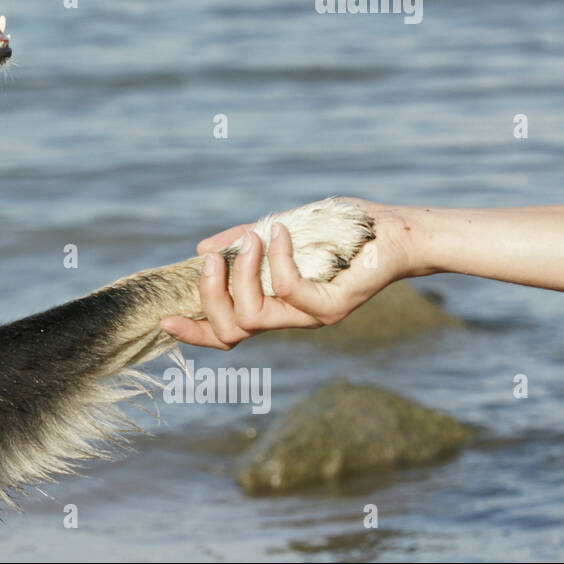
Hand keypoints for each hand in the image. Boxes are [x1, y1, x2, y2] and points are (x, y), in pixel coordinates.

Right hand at [159, 199, 408, 349]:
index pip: (227, 333)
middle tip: (213, 258)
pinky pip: (288, 289)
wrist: (398, 232)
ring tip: (253, 236)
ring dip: (242, 272)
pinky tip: (279, 231)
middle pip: (232, 331)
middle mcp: (292, 319)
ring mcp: (312, 316)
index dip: (194, 332)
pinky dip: (277, 257)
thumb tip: (201, 249)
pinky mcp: (333, 305)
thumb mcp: (281, 231)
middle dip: (210, 294)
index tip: (165, 320)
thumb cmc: (343, 230)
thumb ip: (243, 242)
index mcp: (276, 307)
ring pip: (254, 314)